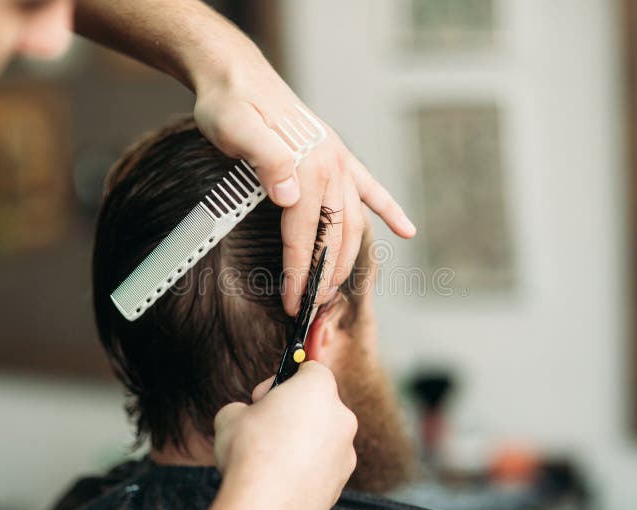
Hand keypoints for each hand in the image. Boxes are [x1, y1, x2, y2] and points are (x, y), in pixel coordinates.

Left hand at [192, 38, 415, 314]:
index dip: (298, 273)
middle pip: (335, 234)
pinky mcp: (337, 156)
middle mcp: (330, 165)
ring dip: (348, 258)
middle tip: (312, 306)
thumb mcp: (235, 128)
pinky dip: (389, 210)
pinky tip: (407, 230)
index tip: (292, 303)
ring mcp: (338, 161)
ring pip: (352, 221)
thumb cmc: (229, 105)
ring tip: (336, 288)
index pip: (304, 234)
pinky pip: (371, 189)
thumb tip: (289, 195)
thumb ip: (265, 158)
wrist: (236, 76)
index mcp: (307, 165)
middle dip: (325, 276)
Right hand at [197, 362, 356, 509]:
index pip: (310, 369)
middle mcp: (341, 416)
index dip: (284, 379)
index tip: (264, 395)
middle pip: (318, 403)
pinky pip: (323, 465)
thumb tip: (245, 415)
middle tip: (265, 425)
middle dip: (293, 411)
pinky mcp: (342, 481)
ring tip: (270, 457)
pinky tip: (281, 477)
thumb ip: (246, 407)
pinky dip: (307, 467)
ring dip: (302, 441)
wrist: (263, 508)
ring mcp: (346, 451)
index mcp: (318, 388)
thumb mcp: (231, 415)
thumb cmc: (248, 453)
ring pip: (323, 436)